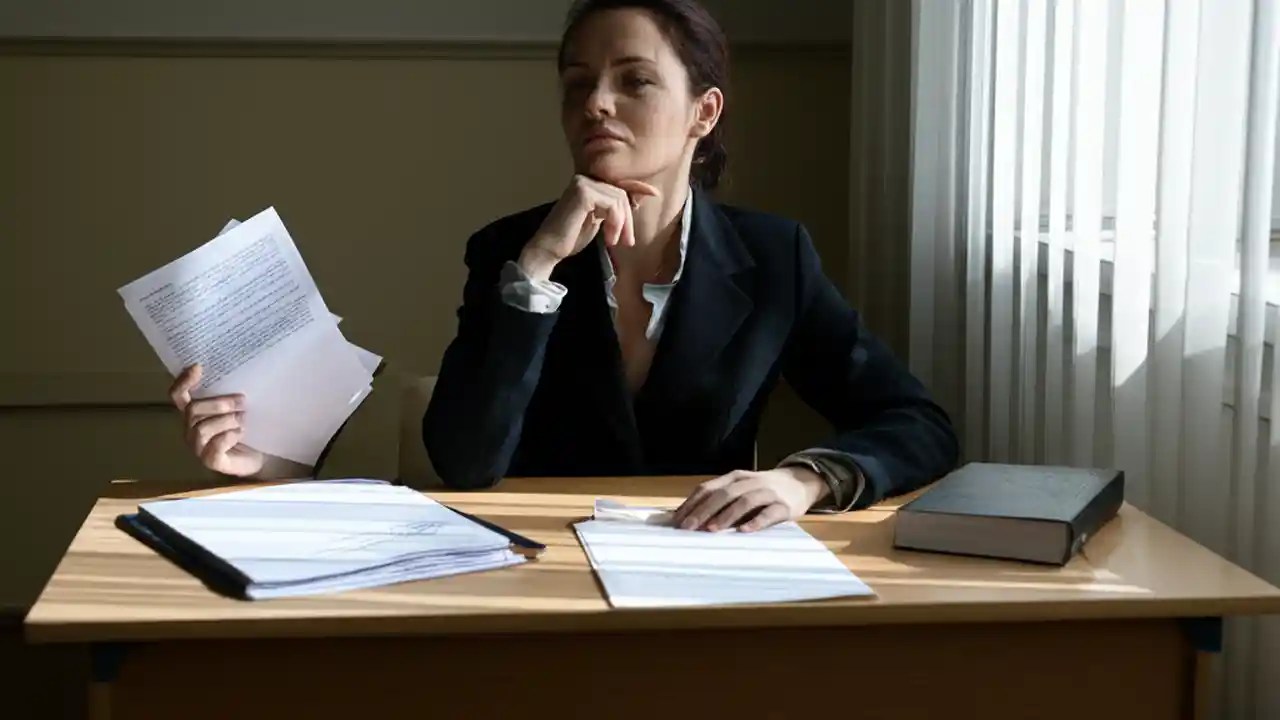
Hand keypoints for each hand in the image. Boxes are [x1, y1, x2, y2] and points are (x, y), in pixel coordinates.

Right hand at [168, 364, 264, 476]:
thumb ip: (229, 393)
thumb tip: (237, 373)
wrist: (264, 455)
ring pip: (202, 429)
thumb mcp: (238, 406)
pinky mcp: (211, 461)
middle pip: (193, 410)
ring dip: (226, 421)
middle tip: (242, 401)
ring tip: (243, 420)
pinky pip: (215, 446)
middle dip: (219, 404)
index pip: (178, 396)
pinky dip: (229, 436)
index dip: (183, 381)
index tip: (198, 367)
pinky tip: (240, 434)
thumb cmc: (248, 427)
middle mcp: (191, 430)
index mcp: (194, 414)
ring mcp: (198, 448)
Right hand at [518, 174, 660, 279]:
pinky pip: (612, 204)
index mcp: (588, 184)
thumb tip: (638, 199)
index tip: (654, 193)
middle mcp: (584, 179)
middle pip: (621, 194)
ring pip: (619, 199)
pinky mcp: (583, 192)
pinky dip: (615, 222)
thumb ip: (615, 209)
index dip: (638, 187)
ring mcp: (582, 183)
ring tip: (615, 241)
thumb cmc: (572, 237)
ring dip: (622, 224)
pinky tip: (609, 237)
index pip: (618, 183)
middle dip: (628, 220)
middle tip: (627, 242)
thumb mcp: (601, 221)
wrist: (550, 249)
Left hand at [671, 468, 830, 532]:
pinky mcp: (783, 506)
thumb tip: (689, 517)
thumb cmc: (763, 490)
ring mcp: (767, 492)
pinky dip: (756, 522)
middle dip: (703, 511)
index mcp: (734, 477)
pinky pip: (768, 513)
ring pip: (743, 501)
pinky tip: (744, 531)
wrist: (800, 482)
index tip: (677, 520)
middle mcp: (748, 482)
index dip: (691, 503)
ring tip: (711, 529)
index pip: (708, 488)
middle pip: (722, 494)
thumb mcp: (740, 488)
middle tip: (688, 527)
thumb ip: (720, 499)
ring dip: (726, 516)